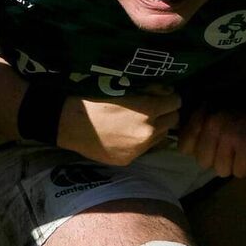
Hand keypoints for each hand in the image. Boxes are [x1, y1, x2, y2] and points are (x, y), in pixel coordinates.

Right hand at [57, 91, 180, 166]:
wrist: (69, 123)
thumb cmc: (94, 99)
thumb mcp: (123, 86)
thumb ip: (150, 89)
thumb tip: (167, 91)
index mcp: (148, 110)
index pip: (176, 102)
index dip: (170, 96)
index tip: (164, 95)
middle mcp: (148, 132)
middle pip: (173, 121)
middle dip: (167, 112)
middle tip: (155, 108)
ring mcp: (139, 149)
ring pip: (162, 136)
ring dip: (157, 127)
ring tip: (141, 121)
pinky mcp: (129, 159)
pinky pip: (146, 149)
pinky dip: (143, 140)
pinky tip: (128, 133)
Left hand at [177, 102, 245, 178]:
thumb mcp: (221, 105)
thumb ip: (203, 124)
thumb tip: (186, 150)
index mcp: (203, 111)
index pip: (185, 144)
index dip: (200, 149)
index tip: (214, 146)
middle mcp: (212, 122)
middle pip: (203, 161)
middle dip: (218, 158)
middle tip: (235, 146)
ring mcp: (228, 134)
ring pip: (220, 169)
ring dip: (234, 163)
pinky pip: (239, 172)